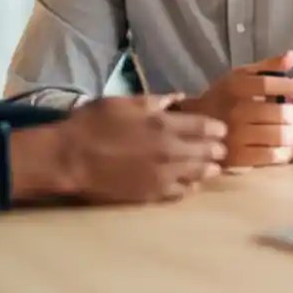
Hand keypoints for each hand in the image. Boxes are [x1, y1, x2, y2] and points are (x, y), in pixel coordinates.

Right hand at [8, 94, 226, 204]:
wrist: (71, 158)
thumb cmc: (93, 124)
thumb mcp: (124, 102)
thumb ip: (155, 102)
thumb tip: (178, 99)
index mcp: (164, 125)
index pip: (205, 127)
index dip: (216, 128)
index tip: (220, 129)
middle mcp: (170, 151)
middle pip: (207, 152)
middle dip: (216, 150)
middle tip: (220, 149)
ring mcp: (163, 175)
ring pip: (198, 174)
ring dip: (208, 169)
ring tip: (212, 168)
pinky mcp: (151, 194)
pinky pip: (180, 193)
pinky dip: (189, 187)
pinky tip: (190, 184)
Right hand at [179, 51, 292, 166]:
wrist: (192, 127)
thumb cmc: (222, 98)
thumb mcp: (239, 77)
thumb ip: (266, 67)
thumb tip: (291, 56)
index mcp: (234, 87)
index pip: (268, 84)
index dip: (290, 86)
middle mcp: (234, 111)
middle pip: (279, 112)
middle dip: (292, 114)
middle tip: (292, 116)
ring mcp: (235, 136)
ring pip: (278, 135)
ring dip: (291, 134)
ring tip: (290, 132)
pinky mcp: (238, 158)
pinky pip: (271, 156)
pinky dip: (283, 153)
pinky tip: (283, 149)